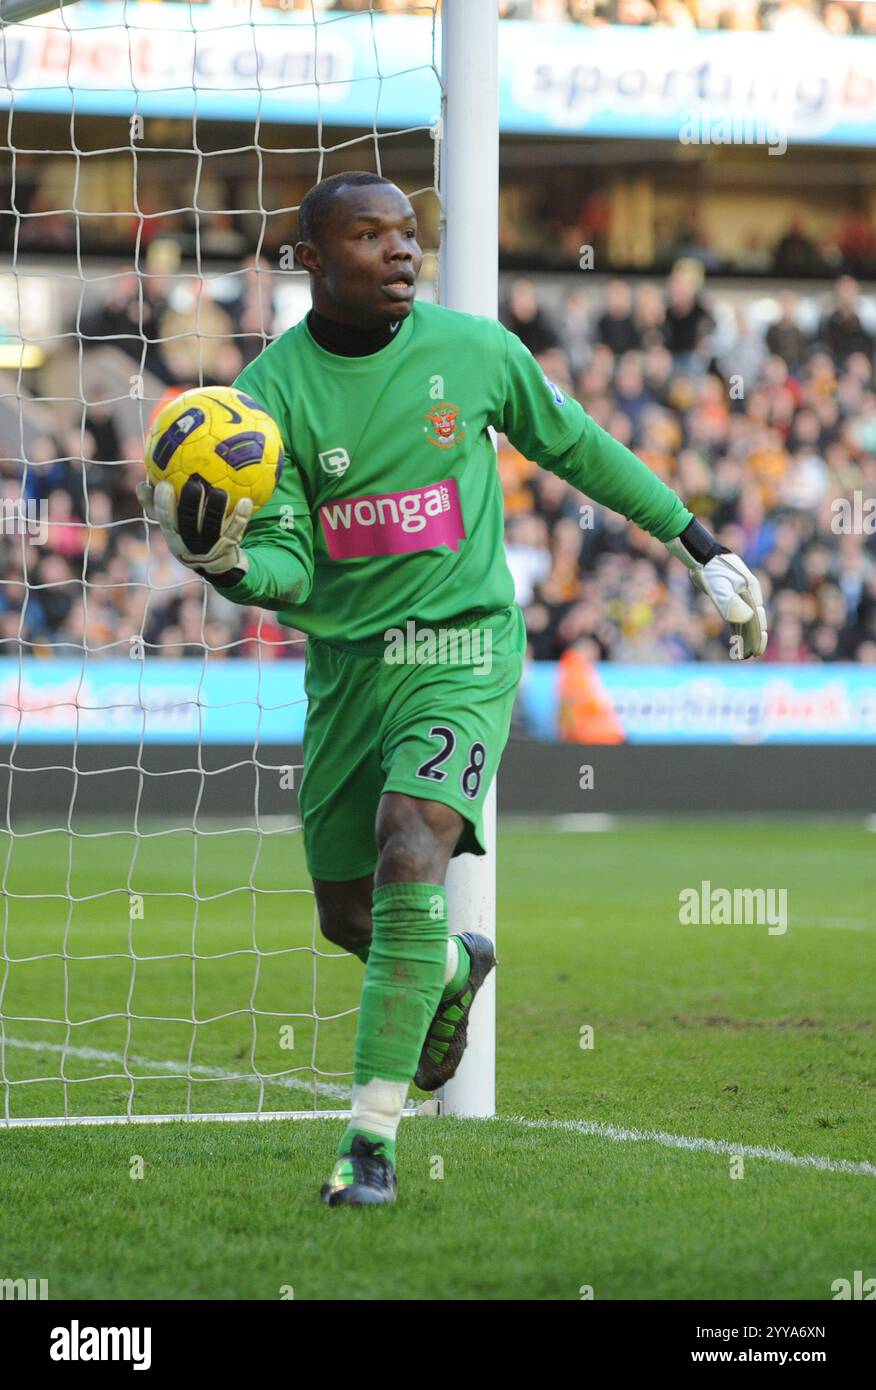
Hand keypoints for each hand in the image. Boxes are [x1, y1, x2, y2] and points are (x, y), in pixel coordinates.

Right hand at [137, 477, 251, 583]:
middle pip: (187, 525)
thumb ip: (157, 506)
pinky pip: (235, 531)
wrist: (219, 565)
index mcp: (173, 537)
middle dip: (188, 505)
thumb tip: (141, 485)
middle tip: (193, 484)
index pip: (165, 521)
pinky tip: (245, 501)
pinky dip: (240, 516)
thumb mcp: (173, 524)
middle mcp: (189, 547)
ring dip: (216, 510)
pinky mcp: (228, 551)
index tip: (163, 484)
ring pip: (212, 529)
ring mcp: (209, 551)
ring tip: (220, 491)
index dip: (162, 505)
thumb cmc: (192, 535)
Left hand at [667, 520, 767, 658]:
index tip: (756, 651)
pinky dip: (737, 630)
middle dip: (753, 639)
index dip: (757, 636)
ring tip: (744, 654)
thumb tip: (746, 619)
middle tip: (752, 656)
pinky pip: (737, 618)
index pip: (757, 619)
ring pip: (745, 621)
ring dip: (745, 637)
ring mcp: (740, 597)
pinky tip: (737, 641)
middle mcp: (749, 595)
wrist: (702, 554)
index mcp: (751, 591)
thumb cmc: (711, 568)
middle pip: (754, 621)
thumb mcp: (719, 586)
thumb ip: (730, 602)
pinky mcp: (730, 599)